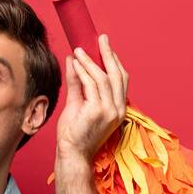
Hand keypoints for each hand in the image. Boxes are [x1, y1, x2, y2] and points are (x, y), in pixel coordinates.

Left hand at [55, 33, 128, 166]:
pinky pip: (91, 85)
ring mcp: (110, 111)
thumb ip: (77, 82)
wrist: (72, 155)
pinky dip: (83, 71)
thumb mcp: (77, 103)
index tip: (105, 47)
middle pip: (117, 75)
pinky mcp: (98, 112)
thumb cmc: (74, 134)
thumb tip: (74, 59)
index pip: (121, 80)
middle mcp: (118, 110)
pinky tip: (76, 63)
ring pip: (103, 78)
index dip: (114, 62)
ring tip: (79, 50)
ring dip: (91, 61)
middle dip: (109, 54)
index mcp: (119, 109)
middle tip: (101, 38)